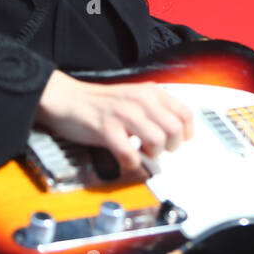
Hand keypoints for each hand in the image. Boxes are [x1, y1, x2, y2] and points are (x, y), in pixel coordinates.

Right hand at [35, 70, 195, 172]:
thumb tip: (175, 132)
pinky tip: (125, 157)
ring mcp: (123, 114)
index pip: (184, 113)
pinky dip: (131, 162)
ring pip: (157, 140)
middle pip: (174, 130)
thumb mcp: (134, 97)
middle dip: (170, 146)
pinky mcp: (106, 129)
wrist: (67, 99)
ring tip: (141, 151)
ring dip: (152, 153)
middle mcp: (140, 100)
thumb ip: (154, 110)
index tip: (178, 141)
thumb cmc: (101, 103)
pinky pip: (129, 153)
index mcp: (150, 92)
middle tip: (157, 148)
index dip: (186, 133)